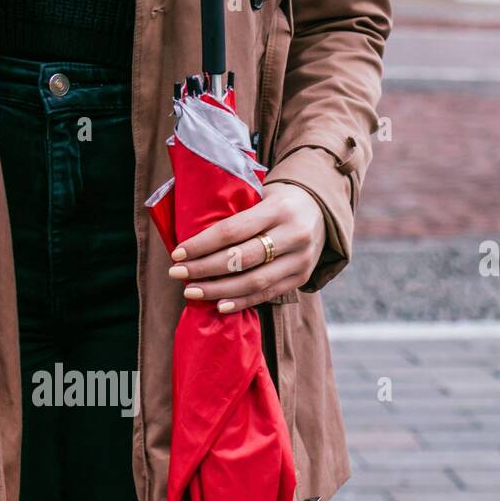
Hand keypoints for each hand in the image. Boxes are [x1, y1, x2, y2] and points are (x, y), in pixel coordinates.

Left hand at [167, 183, 326, 310]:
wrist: (322, 210)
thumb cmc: (279, 201)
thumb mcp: (262, 195)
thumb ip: (236, 213)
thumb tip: (192, 237)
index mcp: (279, 208)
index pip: (233, 230)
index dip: (202, 244)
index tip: (177, 253)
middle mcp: (293, 234)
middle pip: (241, 259)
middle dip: (204, 268)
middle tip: (177, 273)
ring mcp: (300, 259)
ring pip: (254, 282)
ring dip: (218, 290)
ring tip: (191, 291)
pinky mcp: (301, 277)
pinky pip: (267, 294)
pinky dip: (241, 302)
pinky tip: (219, 305)